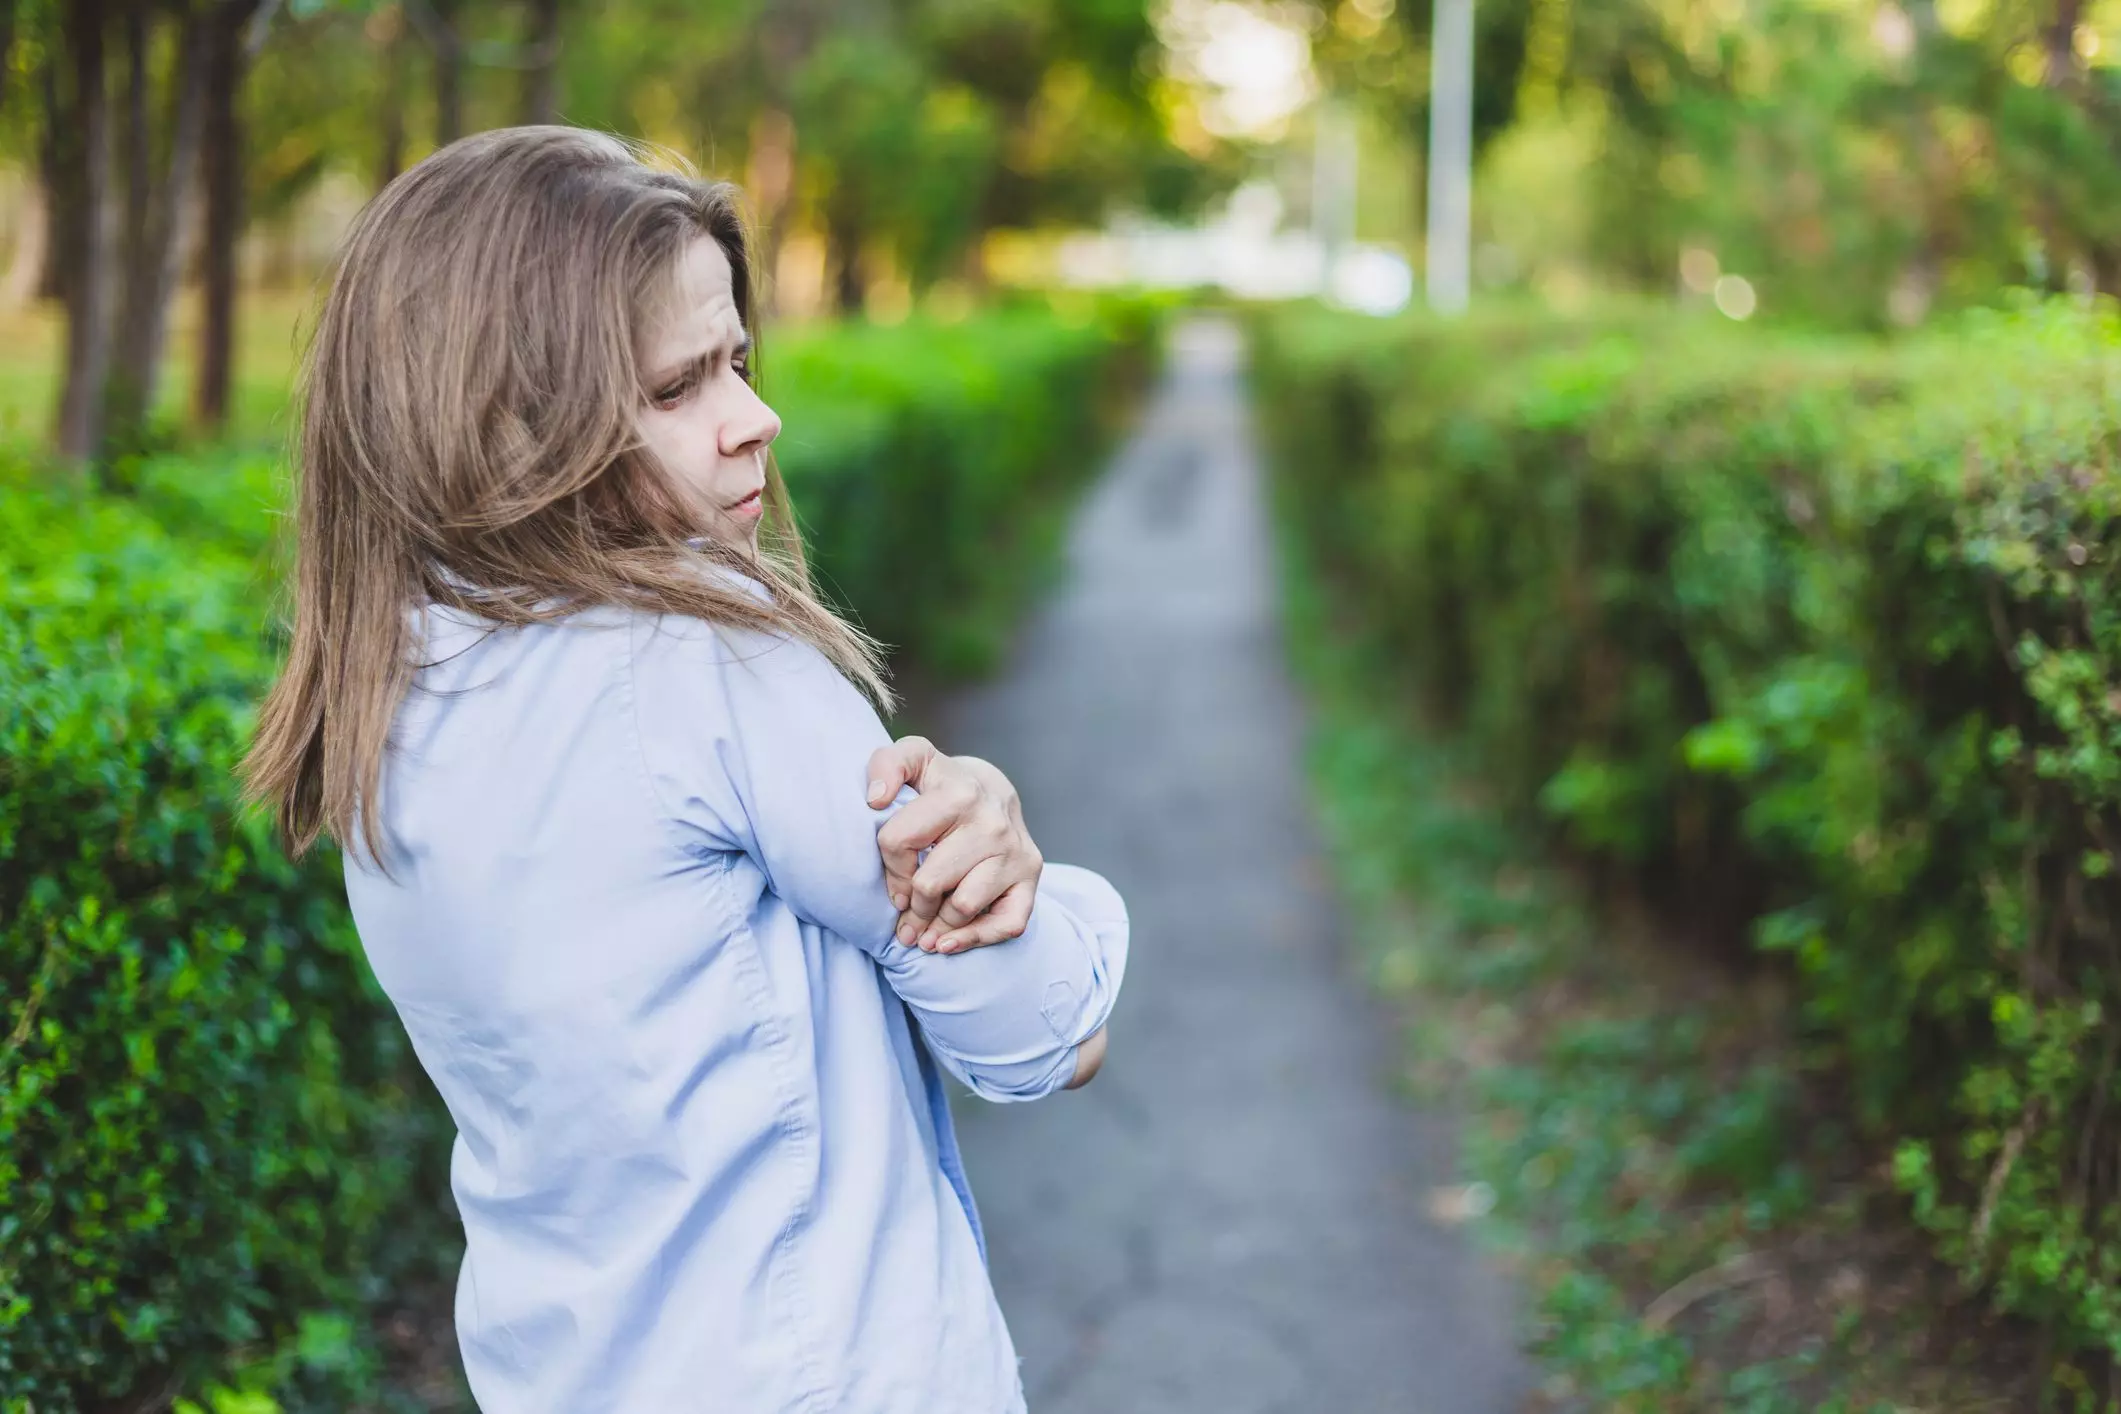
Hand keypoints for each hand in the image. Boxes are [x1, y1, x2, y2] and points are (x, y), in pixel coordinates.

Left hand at [865, 736, 1041, 953]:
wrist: (994, 791)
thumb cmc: (943, 784)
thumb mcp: (915, 760)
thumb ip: (887, 764)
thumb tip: (876, 798)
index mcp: (958, 793)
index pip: (899, 843)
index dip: (888, 867)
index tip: (893, 876)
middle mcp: (992, 822)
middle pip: (929, 885)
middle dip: (910, 905)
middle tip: (904, 911)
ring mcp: (1015, 852)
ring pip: (962, 907)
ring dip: (935, 927)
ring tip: (922, 929)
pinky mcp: (1031, 877)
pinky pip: (1006, 925)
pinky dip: (974, 940)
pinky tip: (947, 943)